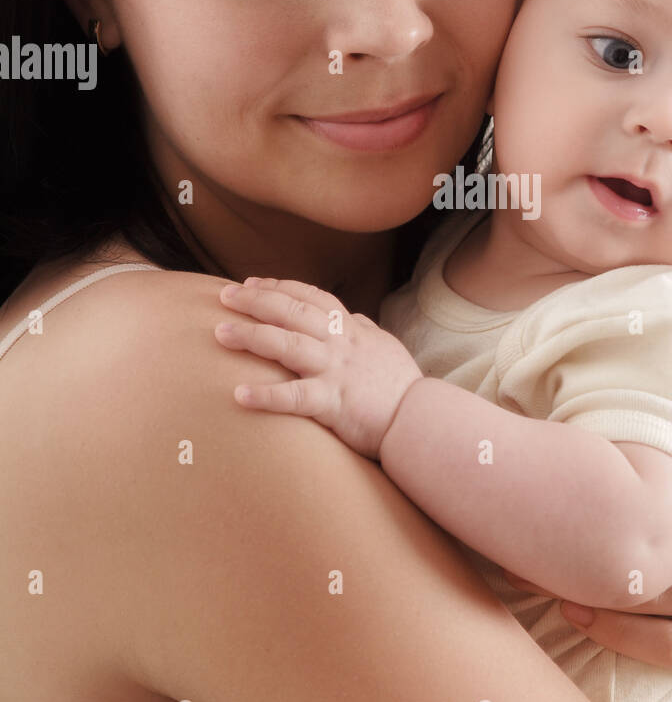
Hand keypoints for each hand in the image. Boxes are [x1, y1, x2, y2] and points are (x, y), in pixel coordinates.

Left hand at [214, 277, 423, 462]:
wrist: (420, 419)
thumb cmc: (400, 384)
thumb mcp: (383, 345)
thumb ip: (362, 329)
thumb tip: (350, 317)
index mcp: (350, 328)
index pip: (310, 296)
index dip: (278, 286)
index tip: (251, 283)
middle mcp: (339, 343)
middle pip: (291, 311)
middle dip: (255, 301)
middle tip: (224, 296)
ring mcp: (335, 371)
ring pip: (286, 345)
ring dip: (251, 336)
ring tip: (220, 333)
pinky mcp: (332, 403)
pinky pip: (294, 397)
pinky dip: (266, 395)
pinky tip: (239, 395)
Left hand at [505, 407, 671, 688]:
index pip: (669, 480)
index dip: (605, 480)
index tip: (549, 473)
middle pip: (655, 541)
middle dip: (586, 537)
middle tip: (521, 527)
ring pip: (656, 598)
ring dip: (588, 586)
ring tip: (533, 569)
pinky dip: (616, 633)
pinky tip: (577, 612)